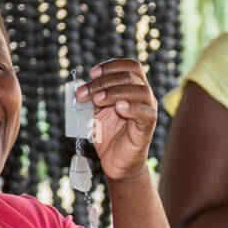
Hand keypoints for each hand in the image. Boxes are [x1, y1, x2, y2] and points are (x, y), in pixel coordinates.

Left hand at [75, 58, 157, 182]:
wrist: (116, 162)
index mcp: (132, 87)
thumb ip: (92, 97)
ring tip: (98, 101)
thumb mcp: (96, 111)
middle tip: (85, 94)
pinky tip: (119, 108)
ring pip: (140, 90)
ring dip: (115, 92)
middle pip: (129, 76)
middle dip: (104, 82)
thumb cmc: (108, 134)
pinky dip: (132, 107)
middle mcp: (143, 95)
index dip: (111, 66)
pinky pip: (145, 112)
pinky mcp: (148, 126)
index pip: (129, 66)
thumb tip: (79, 85)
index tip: (92, 73)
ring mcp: (148, 109)